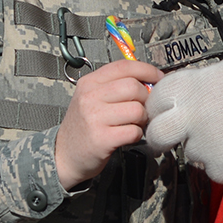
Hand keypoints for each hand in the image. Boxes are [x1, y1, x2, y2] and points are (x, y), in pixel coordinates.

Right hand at [55, 60, 164, 189]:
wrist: (64, 155)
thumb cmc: (83, 126)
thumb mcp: (91, 98)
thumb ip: (115, 86)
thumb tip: (149, 81)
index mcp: (89, 83)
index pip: (124, 66)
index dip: (147, 70)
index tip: (157, 78)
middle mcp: (89, 97)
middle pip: (134, 87)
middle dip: (146, 98)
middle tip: (143, 108)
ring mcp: (94, 118)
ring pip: (137, 110)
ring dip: (142, 119)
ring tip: (134, 124)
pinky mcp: (102, 139)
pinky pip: (134, 131)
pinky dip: (137, 134)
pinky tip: (128, 135)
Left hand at [144, 54, 222, 182]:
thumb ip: (200, 85)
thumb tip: (185, 96)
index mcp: (190, 89)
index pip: (154, 102)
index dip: (158, 110)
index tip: (163, 114)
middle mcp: (190, 118)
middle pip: (157, 135)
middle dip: (161, 139)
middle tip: (170, 139)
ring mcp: (206, 147)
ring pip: (191, 153)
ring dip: (204, 148)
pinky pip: (215, 170)